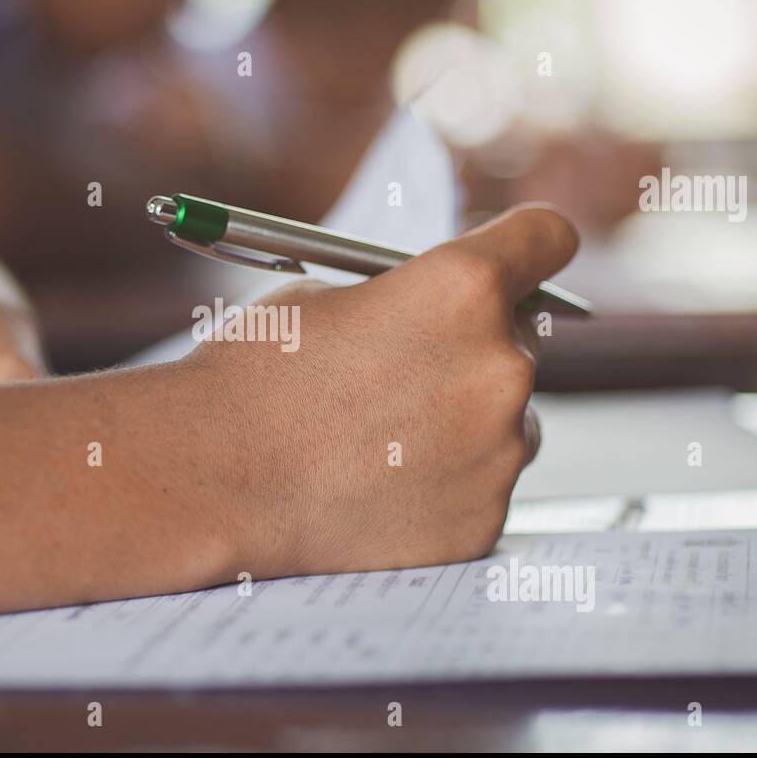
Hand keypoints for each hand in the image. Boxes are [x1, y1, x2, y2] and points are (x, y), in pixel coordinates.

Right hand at [191, 203, 577, 575]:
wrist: (210, 479)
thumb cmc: (251, 377)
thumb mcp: (323, 297)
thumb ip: (402, 296)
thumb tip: (436, 312)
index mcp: (461, 288)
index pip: (546, 236)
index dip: (530, 244)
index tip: (522, 260)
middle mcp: (499, 366)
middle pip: (521, 338)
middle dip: (473, 347)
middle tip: (407, 372)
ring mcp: (497, 451)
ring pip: (508, 422)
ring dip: (464, 422)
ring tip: (378, 442)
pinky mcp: (481, 521)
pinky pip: (481, 488)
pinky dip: (443, 486)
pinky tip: (375, 488)